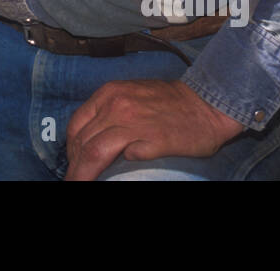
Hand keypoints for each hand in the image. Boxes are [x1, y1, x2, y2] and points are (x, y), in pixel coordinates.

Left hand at [64, 79, 245, 179]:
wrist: (208, 103)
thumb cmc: (171, 102)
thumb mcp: (131, 96)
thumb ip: (111, 113)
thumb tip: (93, 139)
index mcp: (108, 94)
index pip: (76, 125)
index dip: (71, 148)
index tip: (74, 163)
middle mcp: (115, 105)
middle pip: (82, 142)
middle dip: (75, 166)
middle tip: (75, 180)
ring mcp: (132, 122)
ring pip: (94, 152)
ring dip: (84, 174)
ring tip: (80, 185)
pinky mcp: (151, 140)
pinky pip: (126, 157)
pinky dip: (115, 169)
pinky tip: (114, 179)